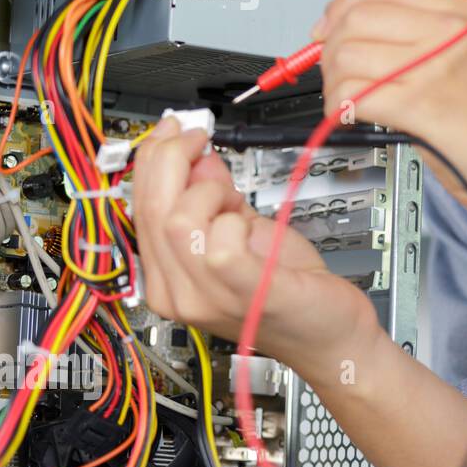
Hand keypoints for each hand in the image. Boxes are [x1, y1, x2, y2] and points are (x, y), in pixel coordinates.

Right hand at [131, 115, 379, 377]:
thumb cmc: (290, 292)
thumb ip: (215, 198)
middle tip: (200, 139)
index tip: (171, 130)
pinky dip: (236, 221)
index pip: (138, 207)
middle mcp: (175, 293)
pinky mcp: (242, 290)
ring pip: (178, 220)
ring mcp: (204, 297)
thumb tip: (200, 158)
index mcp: (166, 278)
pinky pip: (219, 241)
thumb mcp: (244, 232)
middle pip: (152, 209)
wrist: (328, 336)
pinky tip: (249, 226)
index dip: (151, 160)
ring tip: (236, 203)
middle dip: (174, 160)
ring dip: (210, 193)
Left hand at [311, 0, 466, 216]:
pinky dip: (338, 108)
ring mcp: (436, 65)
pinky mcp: (420, 105)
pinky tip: (350, 117)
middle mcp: (452, 31)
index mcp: (464, 12)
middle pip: (357, 15)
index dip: (343, 4)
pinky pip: (351, 93)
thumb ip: (419, 34)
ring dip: (332, 81)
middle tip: (334, 70)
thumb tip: (349, 30)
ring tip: (344, 98)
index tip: (330, 27)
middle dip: (329, 46)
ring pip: (346, 54)